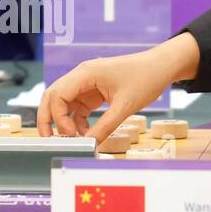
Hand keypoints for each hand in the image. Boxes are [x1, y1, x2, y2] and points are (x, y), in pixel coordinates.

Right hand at [38, 33, 200, 143]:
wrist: (162, 67)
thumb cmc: (146, 78)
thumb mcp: (125, 106)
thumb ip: (106, 126)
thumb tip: (90, 144)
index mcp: (85, 73)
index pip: (57, 94)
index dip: (58, 117)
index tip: (71, 135)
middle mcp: (81, 76)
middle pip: (53, 97)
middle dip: (49, 118)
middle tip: (49, 139)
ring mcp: (87, 84)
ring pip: (64, 103)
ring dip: (64, 122)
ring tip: (72, 141)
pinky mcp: (94, 91)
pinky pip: (78, 108)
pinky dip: (78, 122)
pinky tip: (87, 134)